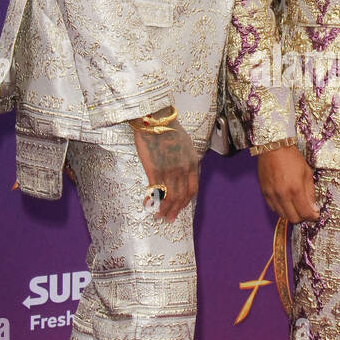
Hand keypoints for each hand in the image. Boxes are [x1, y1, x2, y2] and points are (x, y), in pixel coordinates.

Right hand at [131, 107, 199, 222]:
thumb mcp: (185, 144)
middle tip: (169, 219)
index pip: (192, 189)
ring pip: (169, 197)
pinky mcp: (155, 170)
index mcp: (192, 163)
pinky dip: (152, 200)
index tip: (180, 207)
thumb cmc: (168, 129)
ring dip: (164, 209)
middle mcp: (183, 169)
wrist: (156, 119)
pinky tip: (147, 205)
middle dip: (175, 210)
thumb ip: (185, 159)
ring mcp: (170, 171)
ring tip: (159, 217)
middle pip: (181, 196)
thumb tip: (182, 170)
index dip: (186, 201)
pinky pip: (156, 190)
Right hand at [257, 146, 318, 223]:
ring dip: (291, 214)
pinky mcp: (264, 193)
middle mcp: (283, 195)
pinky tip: (286, 202)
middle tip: (306, 211)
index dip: (312, 216)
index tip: (315, 215)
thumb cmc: (291, 158)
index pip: (305, 213)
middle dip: (302, 217)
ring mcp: (272, 195)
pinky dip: (281, 209)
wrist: (273, 148)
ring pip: (282, 215)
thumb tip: (314, 208)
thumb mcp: (307, 173)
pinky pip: (273, 208)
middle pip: (293, 218)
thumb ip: (310, 193)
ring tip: (296, 206)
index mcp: (296, 189)